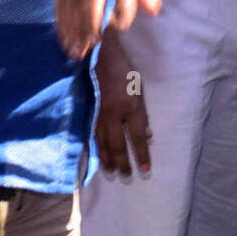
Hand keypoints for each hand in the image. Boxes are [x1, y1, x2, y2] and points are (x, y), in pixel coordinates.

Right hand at [94, 28, 151, 176]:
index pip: (137, 137)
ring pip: (102, 143)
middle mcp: (113, 115)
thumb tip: (147, 136)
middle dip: (123, 162)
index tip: (145, 170)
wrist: (100, 59)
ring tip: (111, 172)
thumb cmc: (124, 72)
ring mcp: (99, 115)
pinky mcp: (89, 113)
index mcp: (130, 107)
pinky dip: (95, 149)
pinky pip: (92, 136)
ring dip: (108, 160)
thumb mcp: (140, 90)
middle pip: (118, 145)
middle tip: (126, 176)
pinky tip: (96, 157)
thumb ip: (143, 115)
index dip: (141, 155)